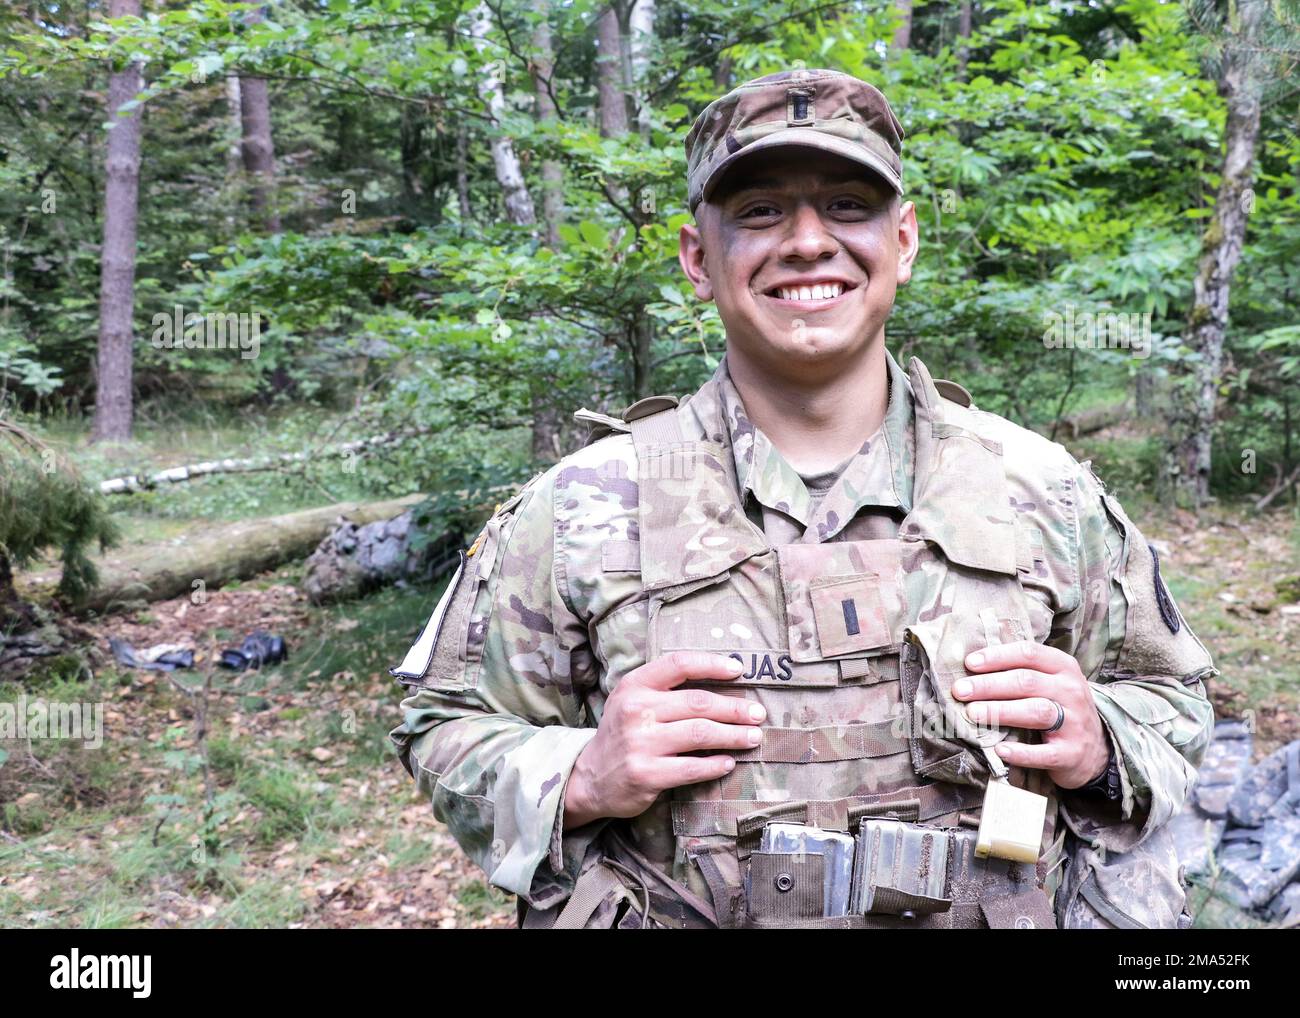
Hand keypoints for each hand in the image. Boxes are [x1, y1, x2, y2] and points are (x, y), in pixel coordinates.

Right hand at [563, 652, 765, 826]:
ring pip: (700, 734)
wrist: (590, 777)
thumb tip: (723, 681)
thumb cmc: (623, 732)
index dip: (712, 664)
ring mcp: (640, 743)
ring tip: (753, 737)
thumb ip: (666, 688)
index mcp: (634, 685)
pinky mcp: (646, 774)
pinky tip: (728, 762)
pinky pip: (692, 768)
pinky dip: (716, 765)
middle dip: (734, 708)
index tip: (738, 670)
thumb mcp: (632, 699)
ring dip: (733, 736)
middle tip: (757, 714)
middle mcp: (635, 711)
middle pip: (697, 703)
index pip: (679, 664)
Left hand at [953, 641, 1109, 789]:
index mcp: (1063, 668)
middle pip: (1026, 682)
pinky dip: (1021, 752)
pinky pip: (1044, 753)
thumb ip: (1021, 670)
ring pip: (1036, 711)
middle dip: (989, 685)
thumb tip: (971, 665)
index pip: (1029, 654)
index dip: (997, 656)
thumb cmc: (1059, 707)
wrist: (1096, 749)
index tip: (969, 663)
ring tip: (972, 713)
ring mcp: (1074, 723)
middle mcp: (1072, 691)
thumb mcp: (1050, 682)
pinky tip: (999, 750)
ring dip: (1001, 711)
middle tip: (960, 690)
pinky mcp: (1071, 753)